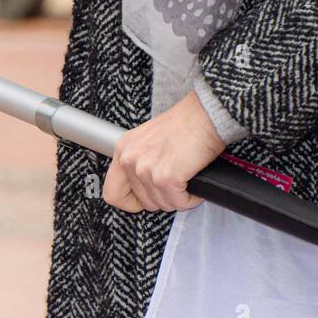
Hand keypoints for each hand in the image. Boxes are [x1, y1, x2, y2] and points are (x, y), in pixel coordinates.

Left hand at [102, 90, 226, 212]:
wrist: (206, 113)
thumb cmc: (185, 123)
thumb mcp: (149, 140)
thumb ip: (139, 161)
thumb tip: (143, 187)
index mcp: (123, 149)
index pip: (112, 193)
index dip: (131, 202)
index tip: (145, 199)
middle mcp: (130, 159)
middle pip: (143, 202)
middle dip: (164, 196)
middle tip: (177, 182)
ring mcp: (146, 169)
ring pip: (163, 204)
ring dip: (179, 197)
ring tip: (187, 178)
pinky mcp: (166, 177)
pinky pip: (180, 203)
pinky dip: (192, 198)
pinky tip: (195, 180)